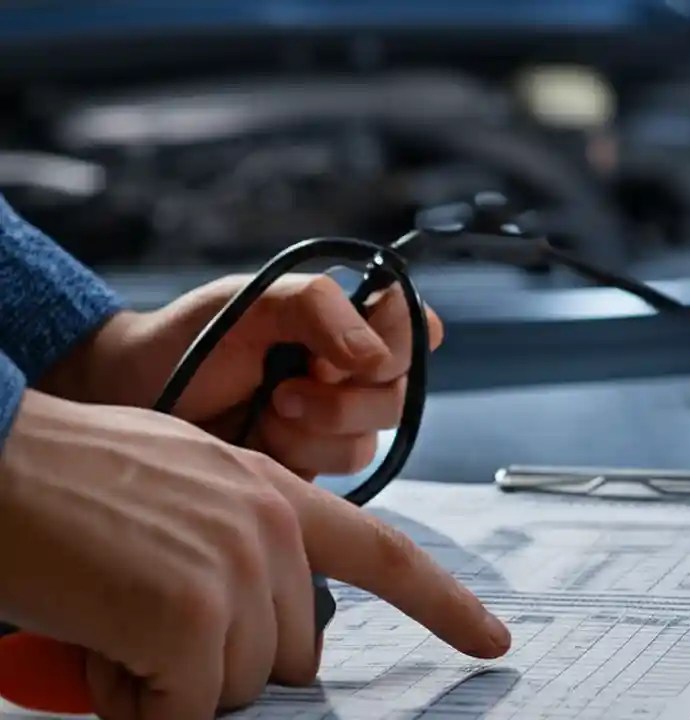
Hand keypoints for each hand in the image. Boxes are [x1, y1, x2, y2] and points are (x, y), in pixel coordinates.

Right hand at [0, 389, 508, 717]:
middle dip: (218, 663)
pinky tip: (99, 641)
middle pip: (290, 656)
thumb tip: (260, 627)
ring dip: (166, 681)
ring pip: (232, 691)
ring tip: (113, 617)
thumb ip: (241, 548)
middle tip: (143, 616)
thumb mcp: (184, 495)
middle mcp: (273, 528)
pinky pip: (180, 713)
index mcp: (277, 493)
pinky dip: (132, 701)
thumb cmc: (68, 481)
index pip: (385, 554)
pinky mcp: (190, 619)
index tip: (492, 639)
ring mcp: (238, 571)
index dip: (444, 605)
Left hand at [39, 273, 442, 478]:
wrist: (129, 397)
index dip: (391, 343)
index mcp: (343, 320)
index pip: (411, 324)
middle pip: (398, 392)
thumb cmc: (188, 339)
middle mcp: (348, 371)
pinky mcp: (311, 466)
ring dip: (315, 431)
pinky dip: (301, 459)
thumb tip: (377, 358)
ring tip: (264, 416)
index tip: (339, 353)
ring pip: (370, 440)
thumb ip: (320, 308)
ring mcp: (331, 422)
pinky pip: (341, 475)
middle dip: (343, 399)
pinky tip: (262, 445)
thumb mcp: (252, 302)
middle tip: (284, 391)